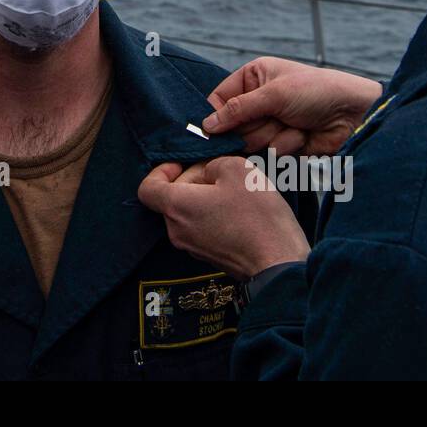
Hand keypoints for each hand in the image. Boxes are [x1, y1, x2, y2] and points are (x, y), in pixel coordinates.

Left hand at [138, 158, 308, 278]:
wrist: (279, 264)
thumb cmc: (257, 217)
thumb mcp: (237, 168)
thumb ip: (212, 163)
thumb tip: (207, 172)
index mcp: (176, 207)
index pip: (147, 188)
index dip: (160, 170)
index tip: (181, 163)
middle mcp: (177, 230)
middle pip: (172, 197)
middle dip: (193, 179)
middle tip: (221, 172)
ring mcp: (193, 247)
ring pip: (189, 212)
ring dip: (206, 197)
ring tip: (235, 191)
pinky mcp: (209, 256)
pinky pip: (202, 228)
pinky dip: (214, 214)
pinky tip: (240, 210)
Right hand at [201, 56, 380, 155]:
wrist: (354, 115)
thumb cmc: (317, 92)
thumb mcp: (274, 94)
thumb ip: (238, 110)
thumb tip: (207, 125)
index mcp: (253, 77)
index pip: (219, 99)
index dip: (216, 116)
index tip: (213, 131)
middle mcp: (259, 99)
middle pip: (233, 126)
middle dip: (253, 126)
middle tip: (274, 118)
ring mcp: (271, 122)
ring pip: (251, 142)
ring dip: (273, 135)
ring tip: (294, 124)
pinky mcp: (284, 143)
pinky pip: (270, 152)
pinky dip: (287, 145)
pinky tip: (304, 135)